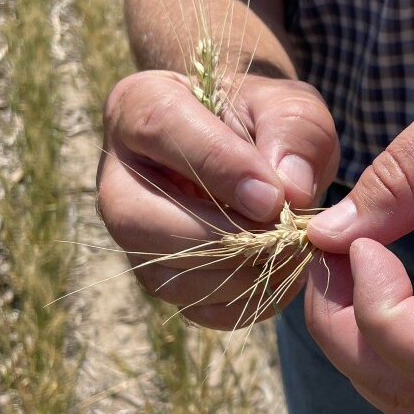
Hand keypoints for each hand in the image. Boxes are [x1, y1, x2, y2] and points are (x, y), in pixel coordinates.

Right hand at [98, 70, 337, 327]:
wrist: (259, 151)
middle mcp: (118, 175)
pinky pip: (193, 307)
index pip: (159, 129)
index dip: (218, 166)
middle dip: (223, 236)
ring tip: (292, 254)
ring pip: (163, 275)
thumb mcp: (290, 107)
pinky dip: (244, 301)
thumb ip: (294, 133)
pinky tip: (283, 274)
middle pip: (139, 218)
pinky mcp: (161, 277)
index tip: (273, 197)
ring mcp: (133, 234)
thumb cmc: (268, 120)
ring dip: (238, 275)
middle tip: (288, 235)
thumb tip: (291, 192)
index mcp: (139, 105)